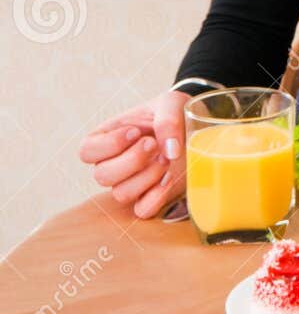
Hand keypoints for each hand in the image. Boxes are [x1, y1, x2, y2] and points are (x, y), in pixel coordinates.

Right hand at [77, 88, 188, 218]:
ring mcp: (130, 182)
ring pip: (121, 193)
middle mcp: (112, 164)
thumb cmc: (174, 111)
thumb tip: (171, 149)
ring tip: (166, 158)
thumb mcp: (171, 104)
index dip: (109, 145)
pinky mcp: (150, 195)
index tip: (135, 132)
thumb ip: (167, 120)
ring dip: (146, 177)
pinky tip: (170, 178)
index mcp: (107, 138)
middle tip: (154, 144)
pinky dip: (156, 197)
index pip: (87, 151)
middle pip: (102, 176)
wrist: (196, 123)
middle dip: (132, 160)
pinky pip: (143, 210)